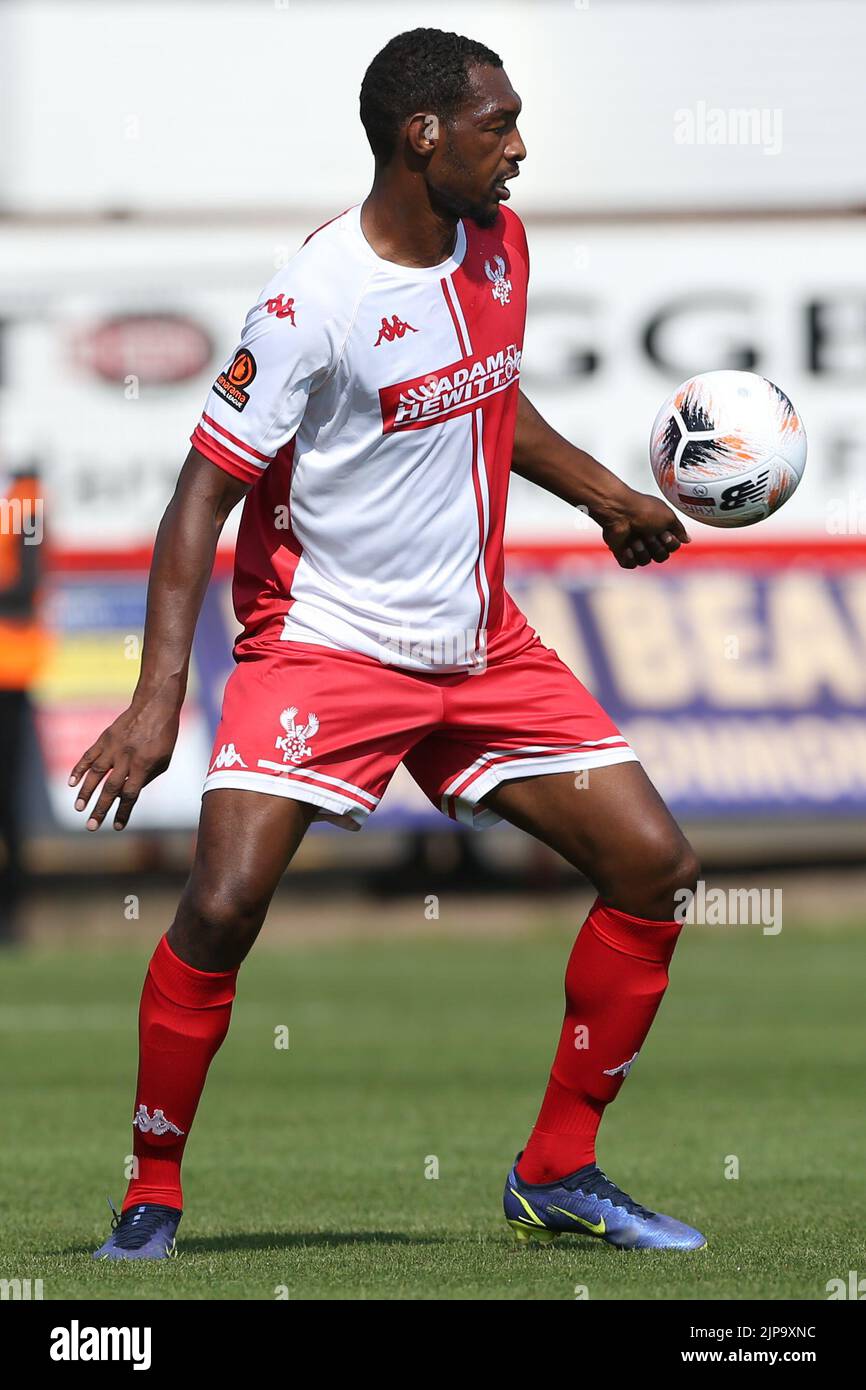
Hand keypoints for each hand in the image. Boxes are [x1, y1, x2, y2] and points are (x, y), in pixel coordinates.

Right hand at [68, 696, 180, 830]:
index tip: (117, 827)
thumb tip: (129, 793)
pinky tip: (72, 783)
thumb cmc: (163, 736)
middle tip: (91, 827)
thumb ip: (146, 777)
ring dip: (86, 792)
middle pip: (111, 788)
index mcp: (143, 765)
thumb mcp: (163, 760)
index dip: (123, 812)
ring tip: (79, 808)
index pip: (130, 794)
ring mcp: (113, 747)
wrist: (155, 706)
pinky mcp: (105, 738)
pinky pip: (88, 755)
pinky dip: (79, 769)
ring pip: (95, 773)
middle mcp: (126, 757)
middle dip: (100, 809)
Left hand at [596, 490, 690, 568]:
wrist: (619, 512)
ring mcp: (635, 547)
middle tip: (647, 534)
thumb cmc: (644, 510)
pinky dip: (630, 557)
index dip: (669, 543)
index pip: (673, 548)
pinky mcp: (622, 553)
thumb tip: (687, 539)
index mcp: (660, 530)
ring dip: (642, 550)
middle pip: (661, 557)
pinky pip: (631, 565)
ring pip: (646, 561)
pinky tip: (627, 547)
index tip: (664, 532)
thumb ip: (679, 529)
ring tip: (635, 539)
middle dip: (655, 546)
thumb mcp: (668, 516)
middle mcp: (649, 539)